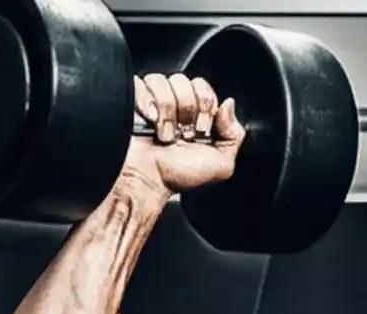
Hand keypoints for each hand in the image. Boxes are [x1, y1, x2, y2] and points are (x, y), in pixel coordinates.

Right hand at [122, 73, 246, 193]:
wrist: (146, 180)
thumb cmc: (178, 175)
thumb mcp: (221, 165)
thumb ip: (234, 134)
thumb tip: (228, 103)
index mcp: (197, 116)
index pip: (205, 89)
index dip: (206, 105)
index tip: (201, 129)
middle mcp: (176, 106)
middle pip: (186, 81)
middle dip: (187, 108)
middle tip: (183, 133)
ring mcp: (152, 101)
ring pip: (164, 81)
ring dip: (167, 111)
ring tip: (165, 134)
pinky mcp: (132, 99)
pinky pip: (142, 83)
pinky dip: (147, 102)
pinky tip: (149, 121)